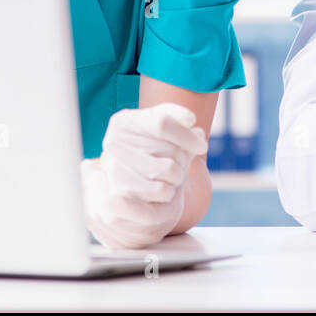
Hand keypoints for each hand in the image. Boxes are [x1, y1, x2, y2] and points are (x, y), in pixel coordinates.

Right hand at [81, 102, 207, 249]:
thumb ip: (178, 123)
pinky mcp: (118, 193)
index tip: (202, 146)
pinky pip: (163, 190)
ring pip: (170, 170)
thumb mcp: (162, 135)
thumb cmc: (149, 157)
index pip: (162, 123)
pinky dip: (169, 193)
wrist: (128, 192)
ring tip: (168, 179)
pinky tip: (160, 192)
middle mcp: (113, 142)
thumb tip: (192, 123)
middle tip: (178, 166)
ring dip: (178, 177)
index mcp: (123, 121)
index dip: (186, 135)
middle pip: (171, 150)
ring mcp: (113, 167)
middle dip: (183, 160)